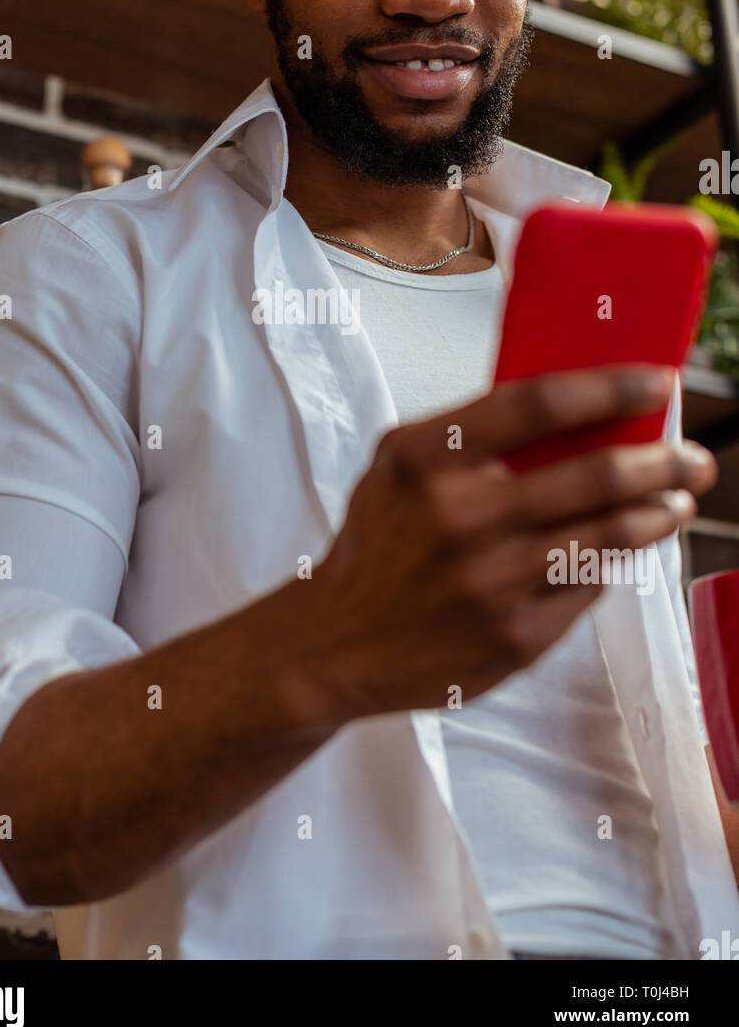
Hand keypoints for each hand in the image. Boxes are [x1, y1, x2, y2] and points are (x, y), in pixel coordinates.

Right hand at [305, 364, 716, 721]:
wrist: (334, 644)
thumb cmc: (378, 544)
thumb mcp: (398, 466)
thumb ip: (468, 433)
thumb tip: (572, 404)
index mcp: (426, 458)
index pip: (538, 404)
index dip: (610, 387)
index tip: (657, 382)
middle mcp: (461, 517)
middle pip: (594, 474)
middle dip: (662, 461)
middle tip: (693, 457)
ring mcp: (492, 582)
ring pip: (608, 535)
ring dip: (658, 513)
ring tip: (677, 501)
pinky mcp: (514, 637)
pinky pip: (587, 586)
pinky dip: (609, 562)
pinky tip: (617, 549)